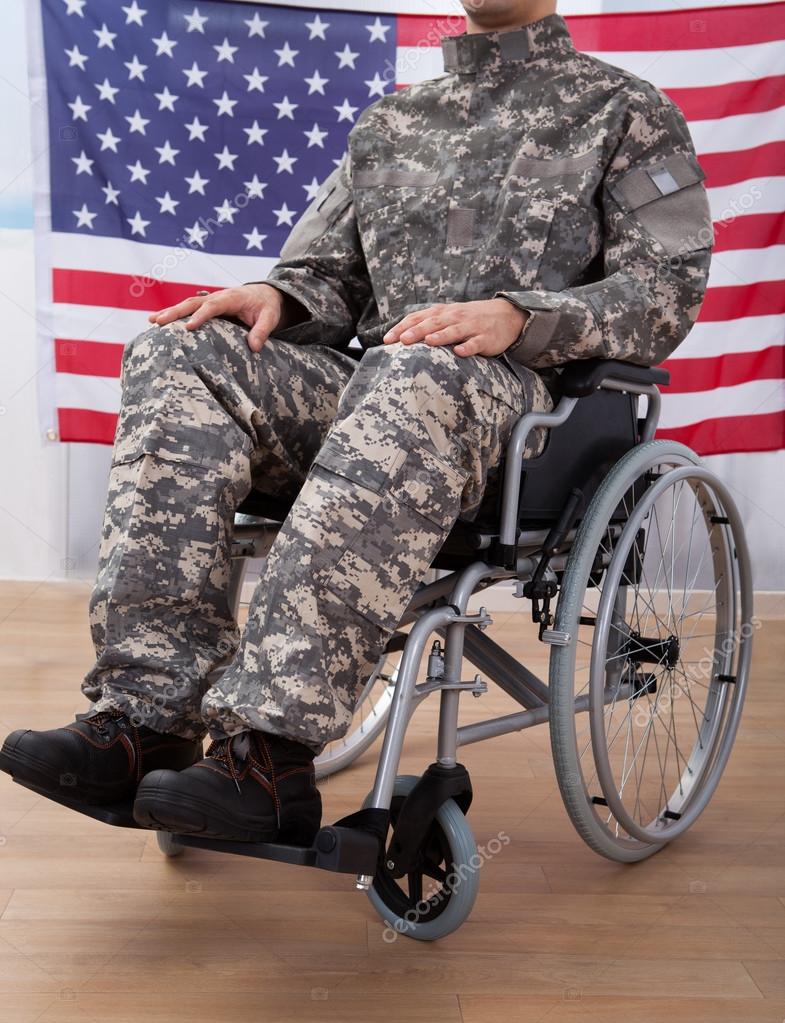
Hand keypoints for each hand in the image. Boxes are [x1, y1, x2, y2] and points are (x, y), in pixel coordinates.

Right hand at [147, 283, 293, 352]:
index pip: (213, 306)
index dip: (200, 316)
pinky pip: (188, 309)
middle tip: (159, 322)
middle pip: (193, 303)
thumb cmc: (267, 307)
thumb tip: (254, 347)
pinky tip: (158, 322)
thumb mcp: (270, 318)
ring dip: (169, 312)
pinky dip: (173, 314)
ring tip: (152, 322)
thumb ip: (262, 331)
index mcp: (231, 298)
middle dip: (175, 312)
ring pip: (187, 305)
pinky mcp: (207, 306)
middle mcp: (217, 297)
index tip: (189, 327)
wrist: (265, 294)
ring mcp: (210, 300)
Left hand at [381, 298, 528, 356]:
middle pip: (433, 323)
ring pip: (453, 331)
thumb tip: (399, 338)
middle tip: (402, 340)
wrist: (505, 316)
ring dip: (440, 336)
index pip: (418, 318)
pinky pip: (476, 343)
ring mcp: (471, 327)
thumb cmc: (468, 320)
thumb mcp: (447, 318)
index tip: (387, 340)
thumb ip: (426, 325)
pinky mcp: (485, 338)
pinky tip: (460, 352)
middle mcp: (454, 317)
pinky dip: (468, 347)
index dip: (402, 328)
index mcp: (442, 313)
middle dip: (417, 331)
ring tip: (428, 342)